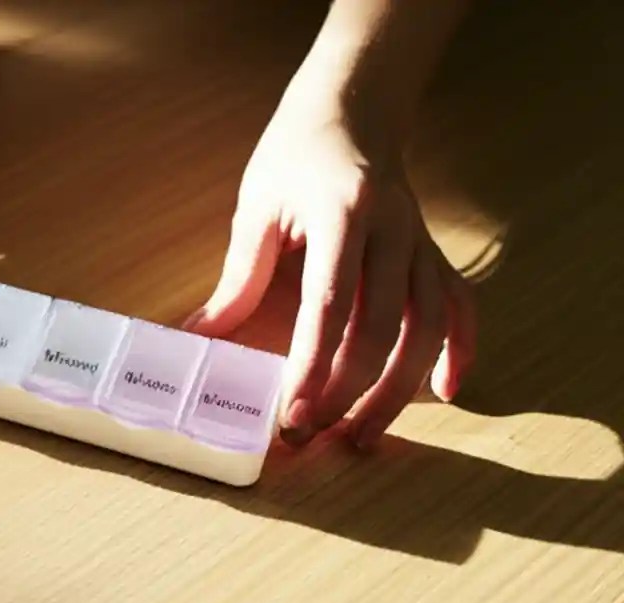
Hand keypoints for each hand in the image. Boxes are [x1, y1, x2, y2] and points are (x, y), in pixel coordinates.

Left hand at [186, 96, 476, 449]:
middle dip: (350, 392)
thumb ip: (238, 279)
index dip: (313, 368)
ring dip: (399, 389)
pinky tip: (445, 392)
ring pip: (428, 327)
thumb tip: (199, 339)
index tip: (293, 415)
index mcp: (344, 213)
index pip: (331, 307)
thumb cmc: (295, 155)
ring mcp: (421, 242)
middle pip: (384, 327)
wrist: (352, 109)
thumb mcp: (257, 209)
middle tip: (317, 436)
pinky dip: (460, 350)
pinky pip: (461, 306)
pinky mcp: (434, 253)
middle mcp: (394, 229)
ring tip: (365, 435)